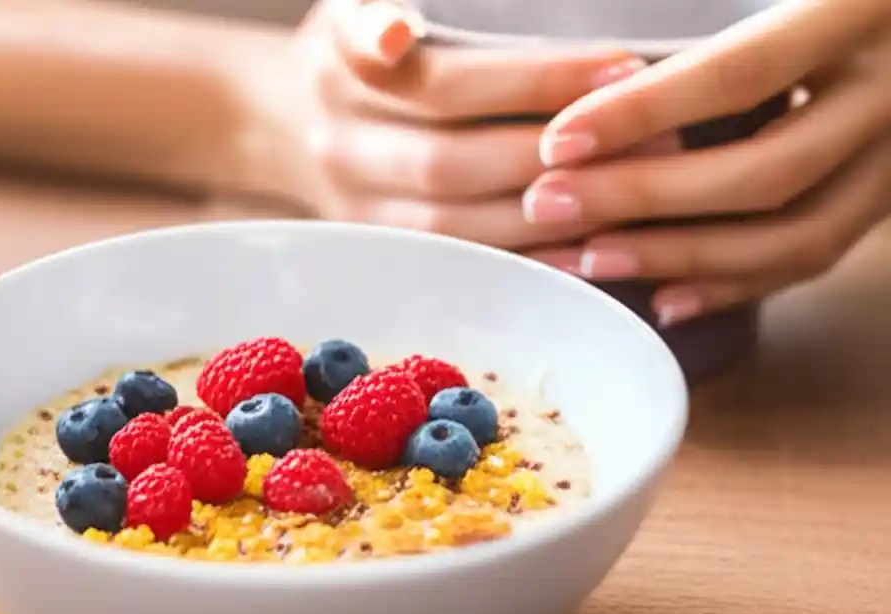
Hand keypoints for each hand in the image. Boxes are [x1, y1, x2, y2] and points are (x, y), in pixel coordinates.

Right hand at [254, 0, 646, 248]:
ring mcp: (357, 207)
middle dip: (558, 153)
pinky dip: (527, 260)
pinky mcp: (384, 248)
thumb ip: (378, 13)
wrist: (280, 120)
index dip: (532, 82)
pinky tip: (592, 253)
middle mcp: (341, 146)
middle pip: (453, 162)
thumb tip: (399, 32)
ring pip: (456, 224)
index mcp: (338, 72)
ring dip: (550, 218)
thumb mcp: (355, 3)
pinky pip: (461, 260)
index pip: (444, 83)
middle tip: (661, 136)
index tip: (624, 69)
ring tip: (642, 194)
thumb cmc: (357, 46)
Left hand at [525, 0, 890, 325]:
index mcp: (860, 14)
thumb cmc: (827, 4)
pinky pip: (815, 259)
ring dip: (683, 257)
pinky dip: (734, 284)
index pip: (740, 72)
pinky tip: (664, 297)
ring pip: (797, 235)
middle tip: (548, 205)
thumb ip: (714, 51)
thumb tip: (585, 111)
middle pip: (766, 171)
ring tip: (590, 259)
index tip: (556, 142)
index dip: (643, 113)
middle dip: (644, 197)